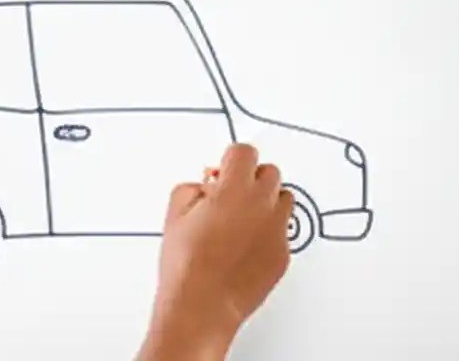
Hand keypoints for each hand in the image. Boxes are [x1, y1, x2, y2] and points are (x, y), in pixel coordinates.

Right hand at [136, 143, 293, 359]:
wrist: (201, 306)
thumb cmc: (186, 265)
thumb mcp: (174, 214)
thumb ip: (193, 187)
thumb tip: (207, 185)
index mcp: (234, 188)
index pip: (245, 152)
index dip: (231, 159)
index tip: (224, 170)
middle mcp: (262, 205)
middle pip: (270, 172)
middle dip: (251, 178)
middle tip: (232, 193)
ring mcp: (277, 230)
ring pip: (283, 199)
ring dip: (266, 202)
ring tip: (243, 220)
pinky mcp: (284, 254)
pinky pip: (282, 232)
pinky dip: (268, 233)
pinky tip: (245, 247)